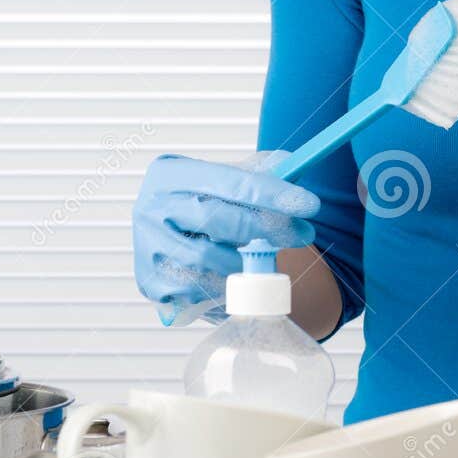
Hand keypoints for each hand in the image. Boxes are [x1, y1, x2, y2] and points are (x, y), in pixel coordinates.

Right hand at [132, 153, 319, 324]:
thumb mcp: (225, 179)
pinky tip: (232, 276)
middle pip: (218, 220)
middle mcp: (152, 208)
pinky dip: (225, 285)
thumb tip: (296, 166)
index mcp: (169, 174)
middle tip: (302, 233)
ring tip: (257, 256)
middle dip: (266, 228)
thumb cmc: (204, 204)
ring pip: (210, 260)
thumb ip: (260, 172)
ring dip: (243, 261)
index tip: (309, 204)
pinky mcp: (152, 284)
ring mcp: (148, 248)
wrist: (169, 236)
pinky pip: (200, 291)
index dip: (272, 194)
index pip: (230, 181)